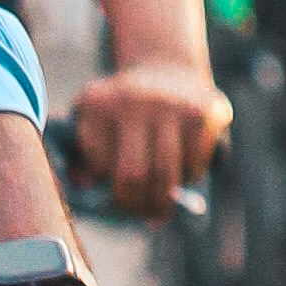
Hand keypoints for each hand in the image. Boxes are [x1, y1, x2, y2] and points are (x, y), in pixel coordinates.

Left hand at [67, 55, 230, 214]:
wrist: (168, 70)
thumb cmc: (126, 113)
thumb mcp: (97, 125)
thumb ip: (86, 158)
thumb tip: (81, 185)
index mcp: (95, 104)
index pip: (99, 168)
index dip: (109, 187)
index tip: (116, 190)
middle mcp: (132, 99)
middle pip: (133, 176)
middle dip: (137, 205)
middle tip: (143, 215)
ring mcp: (170, 104)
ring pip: (166, 177)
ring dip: (165, 198)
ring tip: (162, 204)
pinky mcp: (204, 112)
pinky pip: (195, 165)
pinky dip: (190, 175)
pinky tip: (184, 167)